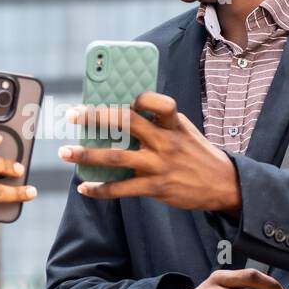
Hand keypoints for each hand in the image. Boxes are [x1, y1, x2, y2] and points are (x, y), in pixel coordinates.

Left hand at [58, 92, 240, 212]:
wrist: (223, 185)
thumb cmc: (198, 154)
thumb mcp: (185, 131)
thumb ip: (160, 123)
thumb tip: (123, 114)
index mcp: (174, 123)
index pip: (156, 102)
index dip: (138, 99)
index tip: (123, 100)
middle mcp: (166, 141)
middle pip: (128, 124)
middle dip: (97, 118)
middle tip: (74, 115)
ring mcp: (160, 165)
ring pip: (117, 157)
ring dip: (87, 154)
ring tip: (65, 153)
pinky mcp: (156, 187)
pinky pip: (122, 189)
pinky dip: (100, 189)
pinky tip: (85, 187)